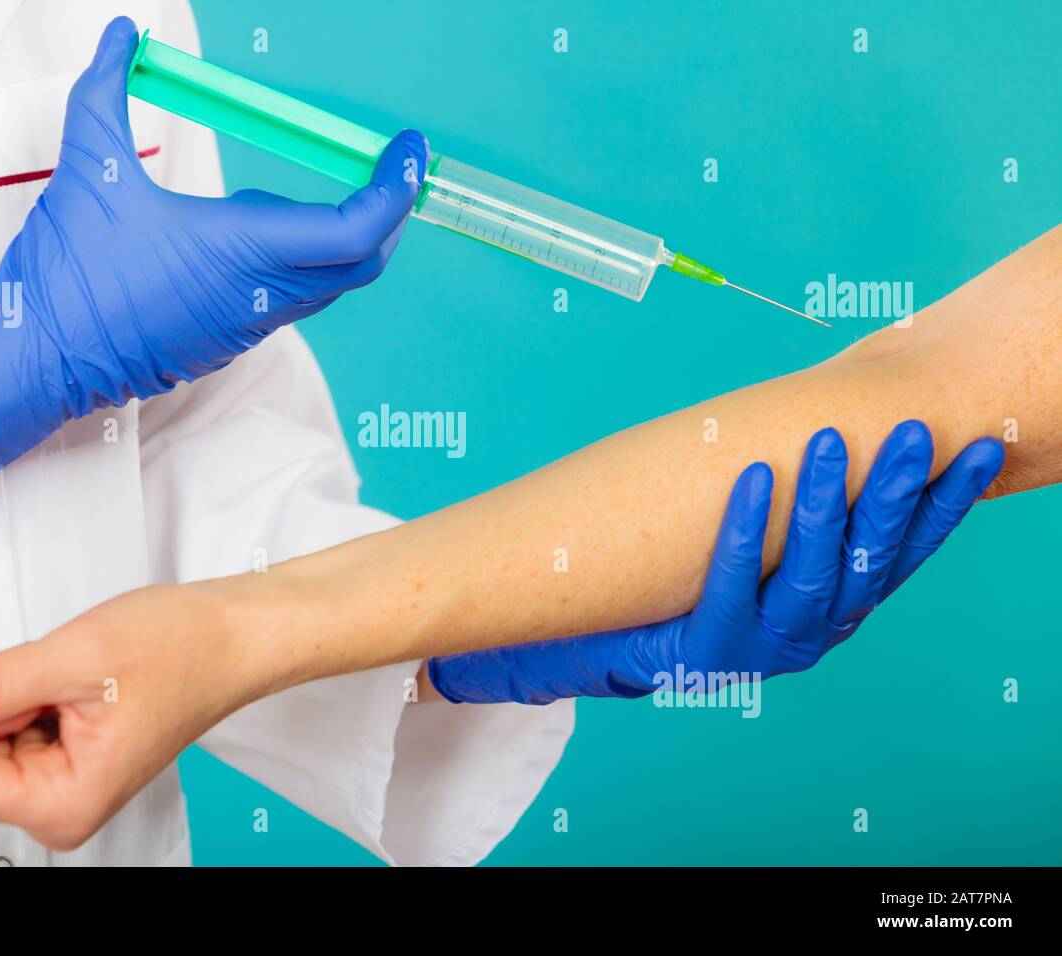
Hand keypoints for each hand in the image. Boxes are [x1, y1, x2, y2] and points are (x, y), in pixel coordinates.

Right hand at [0, 16, 425, 540]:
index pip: (355, 230)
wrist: (39, 361)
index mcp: (242, 252)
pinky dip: (307, 260)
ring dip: (346, 238)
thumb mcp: (89, 169)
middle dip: (389, 213)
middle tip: (391, 166)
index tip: (409, 151)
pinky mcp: (228, 340)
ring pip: (329, 284)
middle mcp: (259, 297)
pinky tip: (269, 223)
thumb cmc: (69, 277)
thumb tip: (119, 36)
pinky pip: (293, 298)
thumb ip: (106, 91)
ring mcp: (246, 326)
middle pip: (361, 262)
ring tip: (336, 185)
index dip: (395, 191)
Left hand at [0, 585, 265, 850]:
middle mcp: (58, 808)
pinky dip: (27, 696)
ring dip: (14, 698)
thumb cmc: (184, 649)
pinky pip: (1, 729)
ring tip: (75, 683)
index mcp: (62, 803)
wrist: (232, 636)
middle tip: (59, 685)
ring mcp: (58, 786)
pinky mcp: (60, 762)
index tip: (29, 691)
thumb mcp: (74, 656)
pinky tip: (75, 685)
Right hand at [427, 422, 1004, 703]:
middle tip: (845, 442)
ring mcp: (826, 622)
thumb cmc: (622, 621)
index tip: (755, 473)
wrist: (683, 634)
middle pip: (816, 586)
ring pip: (874, 573)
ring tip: (918, 440)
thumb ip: (537, 628)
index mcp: (709, 653)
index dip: (747, 541)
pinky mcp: (859, 596)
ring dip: (900, 507)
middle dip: (837, 514)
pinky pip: (907, 557)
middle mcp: (776, 646)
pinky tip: (967, 462)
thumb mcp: (578, 628)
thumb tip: (438, 662)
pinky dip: (939, 511)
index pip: (735, 602)